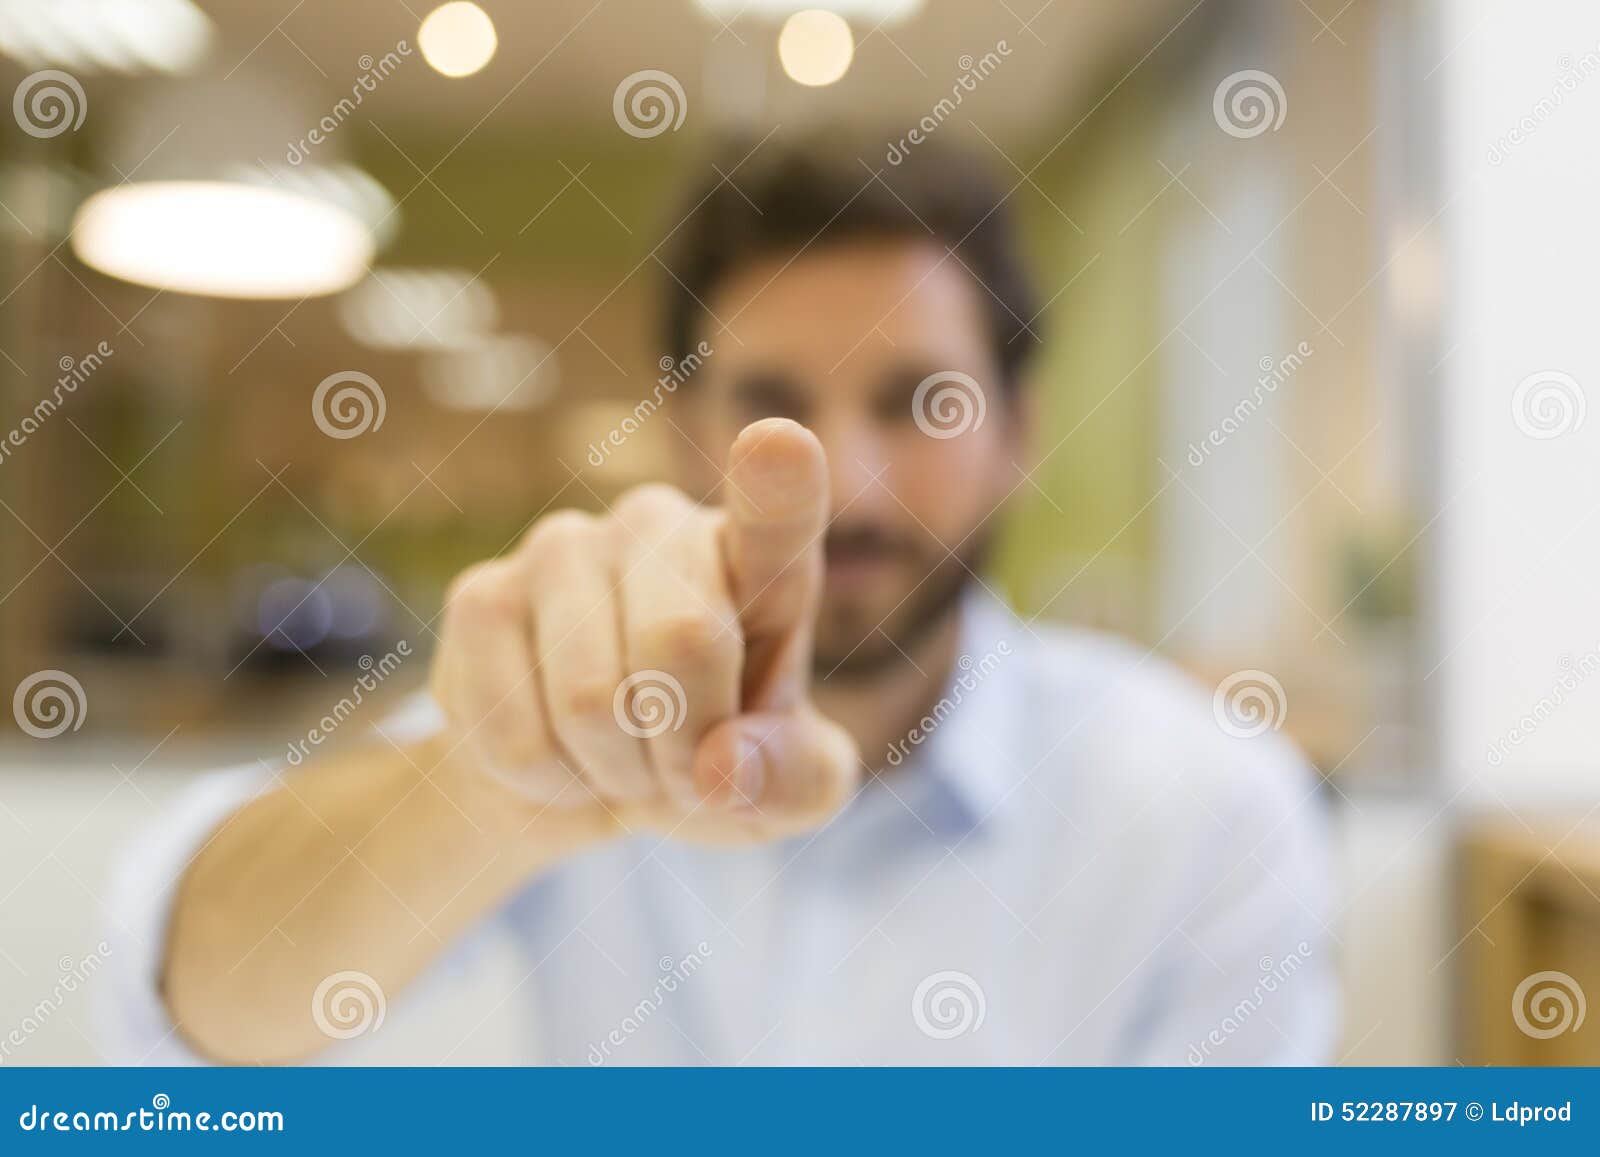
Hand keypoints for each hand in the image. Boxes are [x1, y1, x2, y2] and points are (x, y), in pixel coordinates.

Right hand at [429, 418, 858, 842]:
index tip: (779, 444)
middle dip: (687, 748)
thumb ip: (794, 779)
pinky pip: (515, 734)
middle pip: (683, 642)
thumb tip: (722, 768)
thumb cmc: (712, 759)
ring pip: (591, 701)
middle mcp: (661, 524)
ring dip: (615, 771)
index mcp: (760, 555)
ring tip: (623, 756)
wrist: (588, 778)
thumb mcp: (787, 788)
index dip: (778, 482)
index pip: (775, 512)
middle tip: (685, 769)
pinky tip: (557, 752)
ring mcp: (562, 546)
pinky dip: (547, 779)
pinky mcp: (480, 597)